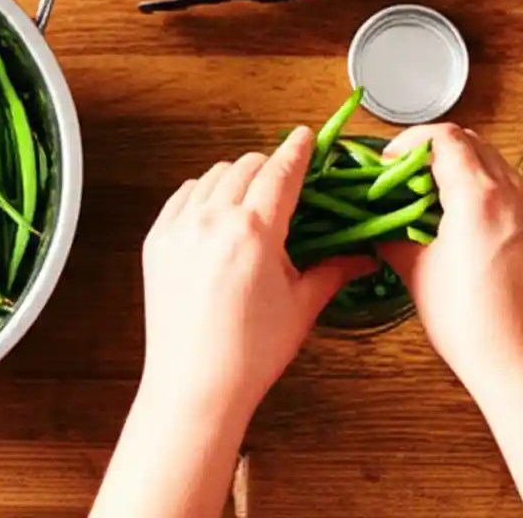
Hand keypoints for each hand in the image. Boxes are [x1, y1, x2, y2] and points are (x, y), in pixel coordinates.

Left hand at [140, 127, 376, 419]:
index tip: (306, 137)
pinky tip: (215, 212)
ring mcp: (179, 229)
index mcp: (253, 231)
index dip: (298, 149)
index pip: (281, 171)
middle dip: (270, 167)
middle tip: (285, 182)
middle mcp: (212, 221)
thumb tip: (364, 257)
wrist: (194, 385)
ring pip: (211, 176)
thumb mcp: (301, 306)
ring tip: (251, 201)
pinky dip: (201, 195)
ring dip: (235, 178)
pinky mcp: (157, 243)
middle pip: (246, 166)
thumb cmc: (250, 353)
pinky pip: (181, 197)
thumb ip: (332, 271)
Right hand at [379, 124, 522, 391]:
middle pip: (471, 142)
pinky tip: (459, 219)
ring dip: (459, 167)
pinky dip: (482, 188)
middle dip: (433, 150)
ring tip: (429, 197)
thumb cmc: (468, 324)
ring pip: (493, 162)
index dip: (410, 141)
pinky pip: (509, 188)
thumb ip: (395, 239)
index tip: (389, 161)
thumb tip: (379, 227)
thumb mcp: (418, 274)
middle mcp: (513, 193)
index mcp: (478, 197)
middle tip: (404, 175)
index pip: (445, 139)